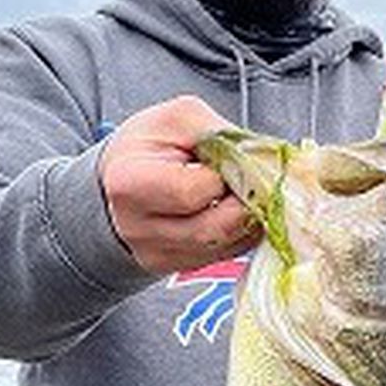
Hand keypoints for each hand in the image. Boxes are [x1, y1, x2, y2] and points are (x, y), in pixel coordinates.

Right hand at [99, 96, 260, 273]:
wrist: (124, 176)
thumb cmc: (149, 144)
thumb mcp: (179, 117)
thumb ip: (219, 134)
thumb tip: (261, 159)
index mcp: (130, 184)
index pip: (192, 192)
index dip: (222, 176)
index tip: (228, 161)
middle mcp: (139, 229)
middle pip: (215, 229)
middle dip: (245, 201)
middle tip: (247, 179)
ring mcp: (158, 254)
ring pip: (228, 246)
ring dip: (249, 218)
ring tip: (240, 191)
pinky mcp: (178, 267)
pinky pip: (228, 255)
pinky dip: (242, 232)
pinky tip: (233, 209)